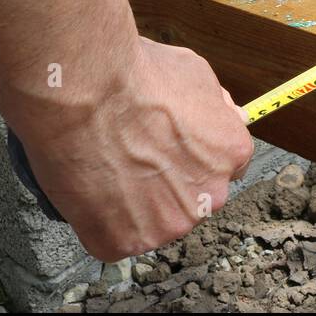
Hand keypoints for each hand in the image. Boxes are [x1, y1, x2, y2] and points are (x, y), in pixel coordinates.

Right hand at [18, 36, 253, 260]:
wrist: (84, 90)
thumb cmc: (135, 75)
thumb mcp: (195, 73)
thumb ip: (215, 104)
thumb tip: (224, 115)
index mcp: (231, 154)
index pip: (222, 168)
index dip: (191, 160)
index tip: (168, 152)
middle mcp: (209, 195)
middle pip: (190, 200)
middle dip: (166, 185)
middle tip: (131, 158)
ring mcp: (167, 224)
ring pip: (153, 222)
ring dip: (133, 206)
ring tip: (107, 170)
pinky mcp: (123, 242)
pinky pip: (113, 239)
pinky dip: (99, 222)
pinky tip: (89, 191)